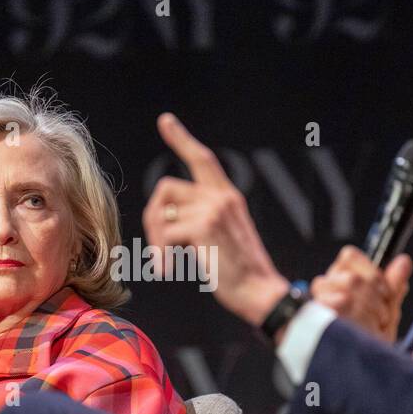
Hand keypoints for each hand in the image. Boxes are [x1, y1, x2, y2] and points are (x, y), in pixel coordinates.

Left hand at [143, 113, 288, 326]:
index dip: (182, 139)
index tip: (166, 121)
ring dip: (155, 239)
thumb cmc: (239, 272)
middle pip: (166, 188)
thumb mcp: (221, 236)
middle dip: (152, 216)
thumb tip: (164, 217)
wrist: (260, 292)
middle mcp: (222, 197)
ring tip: (165, 261)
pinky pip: (165, 233)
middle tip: (156, 248)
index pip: (202, 159)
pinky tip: (169, 269)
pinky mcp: (205, 226)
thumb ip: (199, 218)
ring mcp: (214, 208)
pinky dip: (161, 254)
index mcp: (227, 197)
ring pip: (162, 211)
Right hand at [310, 246, 412, 342]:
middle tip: (381, 314)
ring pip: (351, 281)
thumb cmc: (366, 348)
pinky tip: (359, 329)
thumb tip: (403, 262)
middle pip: (355, 270)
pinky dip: (357, 313)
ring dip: (370, 305)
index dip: (372, 271)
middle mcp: (325, 292)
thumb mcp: (387, 315)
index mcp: (339, 285)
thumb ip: (394, 287)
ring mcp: (317, 304)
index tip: (385, 291)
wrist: (360, 377)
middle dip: (377, 293)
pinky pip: (339, 299)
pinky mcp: (313, 317)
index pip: (349, 257)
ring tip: (373, 324)